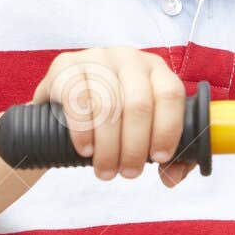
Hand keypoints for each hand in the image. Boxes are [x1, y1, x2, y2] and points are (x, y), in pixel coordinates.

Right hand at [31, 48, 196, 187]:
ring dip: (109, 148)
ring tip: (106, 171)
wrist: (63, 104)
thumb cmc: (112, 119)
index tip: (159, 158)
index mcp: (155, 69)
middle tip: (129, 173)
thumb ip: (165, 153)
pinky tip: (86, 150)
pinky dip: (83, 131)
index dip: (168, 129)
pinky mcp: (65, 66)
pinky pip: (77, 100)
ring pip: (108, 106)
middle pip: (139, 104)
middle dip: (135, 147)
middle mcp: (128, 57)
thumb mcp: (141, 130)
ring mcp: (95, 58)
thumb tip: (172, 177)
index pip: (170, 94)